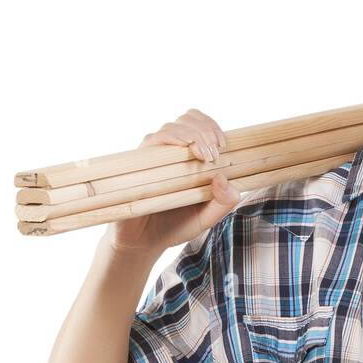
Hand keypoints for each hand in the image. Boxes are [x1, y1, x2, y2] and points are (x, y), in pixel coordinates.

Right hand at [106, 108, 240, 256]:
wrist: (145, 242)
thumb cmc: (176, 226)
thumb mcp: (207, 218)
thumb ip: (223, 203)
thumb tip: (224, 179)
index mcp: (189, 157)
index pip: (199, 123)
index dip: (212, 127)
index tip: (222, 144)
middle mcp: (170, 151)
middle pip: (187, 120)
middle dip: (205, 131)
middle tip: (214, 154)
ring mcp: (153, 156)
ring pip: (172, 127)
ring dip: (192, 136)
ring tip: (205, 157)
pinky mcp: (138, 163)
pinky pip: (152, 141)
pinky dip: (171, 139)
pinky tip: (183, 148)